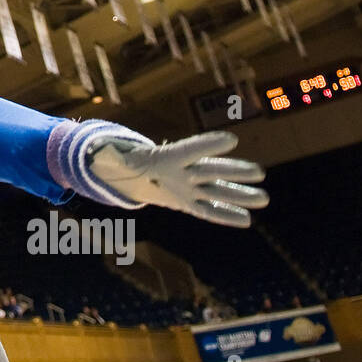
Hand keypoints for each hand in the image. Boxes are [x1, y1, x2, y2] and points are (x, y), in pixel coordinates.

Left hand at [88, 131, 267, 226]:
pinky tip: (246, 220)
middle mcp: (185, 171)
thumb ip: (110, 156)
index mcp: (168, 157)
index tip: (231, 140)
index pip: (190, 150)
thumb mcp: (115, 159)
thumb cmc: (126, 162)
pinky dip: (226, 216)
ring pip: (218, 192)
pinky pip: (210, 210)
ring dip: (240, 196)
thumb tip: (97, 152)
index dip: (208, 145)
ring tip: (264, 198)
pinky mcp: (190, 203)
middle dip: (233, 172)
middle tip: (258, 172)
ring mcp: (191, 188)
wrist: (137, 173)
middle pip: (212, 171)